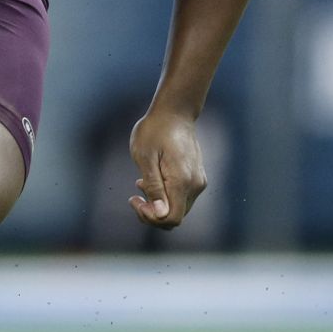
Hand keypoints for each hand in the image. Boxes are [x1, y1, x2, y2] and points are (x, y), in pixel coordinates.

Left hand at [128, 109, 206, 228]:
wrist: (175, 113)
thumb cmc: (155, 131)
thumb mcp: (145, 157)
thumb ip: (153, 187)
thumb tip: (159, 215)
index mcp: (182, 181)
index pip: (171, 218)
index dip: (151, 217)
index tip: (135, 199)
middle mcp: (195, 185)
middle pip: (175, 217)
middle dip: (152, 213)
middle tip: (134, 196)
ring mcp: (198, 182)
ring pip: (178, 208)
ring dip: (158, 204)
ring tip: (141, 183)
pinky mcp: (197, 178)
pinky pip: (182, 198)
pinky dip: (166, 196)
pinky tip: (152, 180)